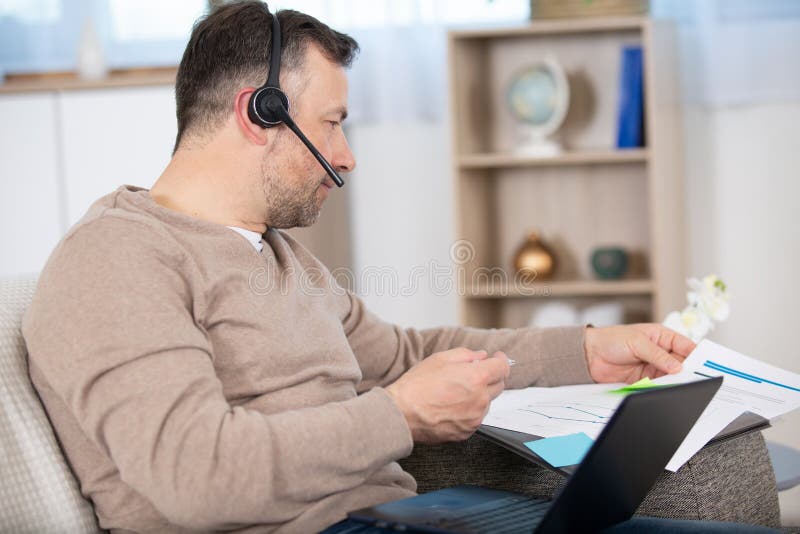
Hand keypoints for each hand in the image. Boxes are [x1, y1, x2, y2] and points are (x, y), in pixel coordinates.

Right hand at [385, 348, 510, 443]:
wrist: (402, 414)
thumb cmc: (417, 386)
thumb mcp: (440, 359)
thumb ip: (466, 355)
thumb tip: (481, 356)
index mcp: (476, 378)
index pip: (502, 368)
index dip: (501, 361)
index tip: (497, 359)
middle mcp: (480, 400)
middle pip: (498, 386)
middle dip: (490, 377)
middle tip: (473, 373)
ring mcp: (475, 418)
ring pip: (487, 403)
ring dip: (479, 395)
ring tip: (455, 392)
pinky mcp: (467, 432)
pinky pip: (476, 418)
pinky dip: (469, 410)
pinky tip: (451, 406)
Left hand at [584, 324, 695, 383]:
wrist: (589, 355)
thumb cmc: (611, 339)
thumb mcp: (637, 342)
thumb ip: (658, 355)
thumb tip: (678, 366)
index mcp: (661, 337)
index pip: (685, 346)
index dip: (696, 355)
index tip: (706, 365)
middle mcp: (660, 352)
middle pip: (681, 363)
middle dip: (689, 371)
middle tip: (697, 379)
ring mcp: (653, 367)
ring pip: (672, 376)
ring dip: (677, 381)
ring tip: (684, 386)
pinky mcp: (645, 380)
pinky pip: (659, 385)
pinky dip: (664, 388)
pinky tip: (669, 391)